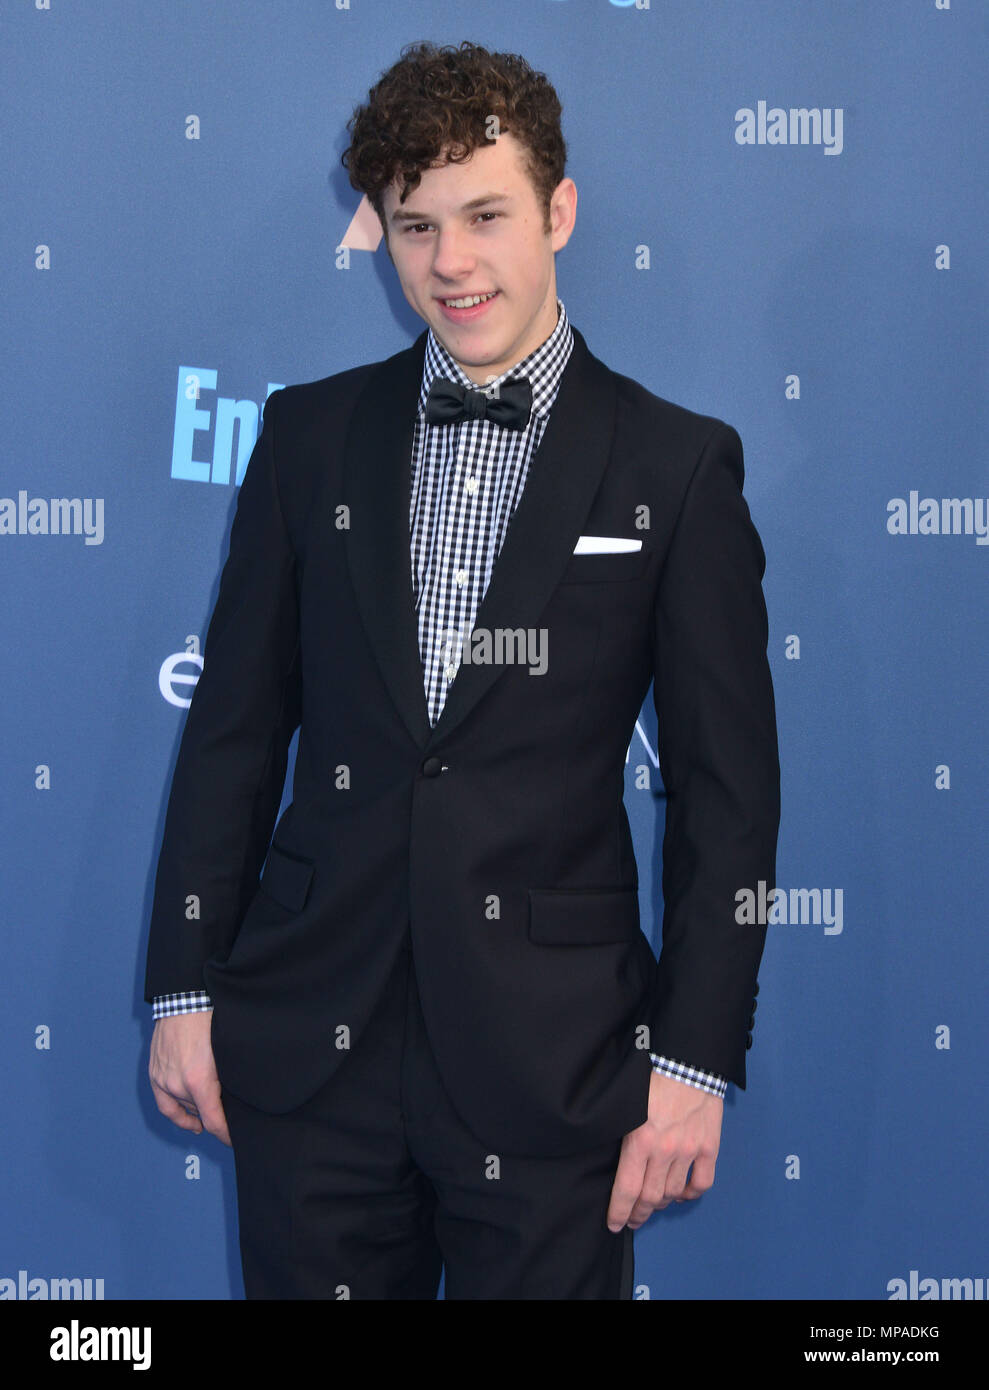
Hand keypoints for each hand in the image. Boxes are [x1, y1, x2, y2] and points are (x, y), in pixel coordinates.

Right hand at [148, 1012, 230, 1145]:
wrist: (183, 1000)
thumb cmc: (208, 1021)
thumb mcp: (226, 1053)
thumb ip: (227, 1079)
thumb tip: (233, 1096)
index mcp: (199, 1082)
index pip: (214, 1121)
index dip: (225, 1134)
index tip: (234, 1139)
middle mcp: (178, 1085)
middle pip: (200, 1113)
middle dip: (215, 1116)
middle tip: (229, 1118)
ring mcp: (164, 1080)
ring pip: (184, 1107)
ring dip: (198, 1110)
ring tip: (210, 1113)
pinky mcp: (155, 1074)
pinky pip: (164, 1103)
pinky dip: (176, 1114)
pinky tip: (188, 1118)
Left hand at [606, 1070, 722, 1230]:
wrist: (688, 1061)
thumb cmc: (652, 1079)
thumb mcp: (628, 1107)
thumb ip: (626, 1137)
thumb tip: (619, 1164)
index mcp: (639, 1140)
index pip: (627, 1190)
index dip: (619, 1212)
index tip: (614, 1224)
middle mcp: (664, 1150)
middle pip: (650, 1198)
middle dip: (638, 1214)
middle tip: (632, 1220)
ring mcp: (689, 1151)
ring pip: (673, 1193)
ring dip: (662, 1204)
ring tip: (654, 1205)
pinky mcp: (709, 1147)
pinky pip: (701, 1184)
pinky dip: (690, 1194)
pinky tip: (682, 1193)